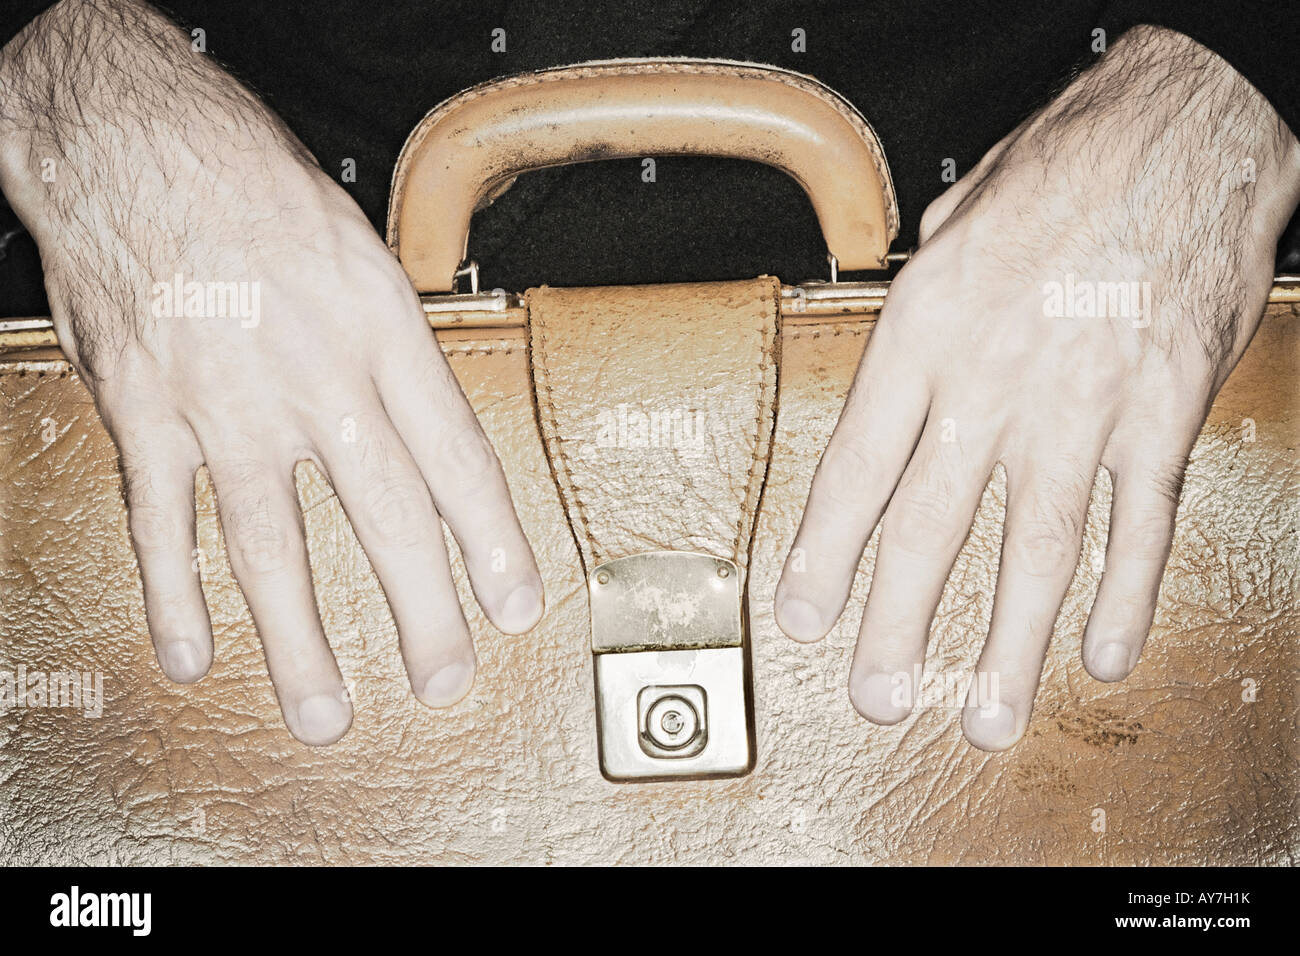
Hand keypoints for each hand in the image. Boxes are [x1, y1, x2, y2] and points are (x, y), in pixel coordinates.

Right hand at [0, 0, 543, 743]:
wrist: (127, 134)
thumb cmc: (248, 178)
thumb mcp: (358, 246)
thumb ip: (391, 342)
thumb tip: (419, 421)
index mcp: (379, 327)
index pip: (456, 455)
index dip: (493, 540)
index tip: (516, 603)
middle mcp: (312, 373)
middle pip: (384, 517)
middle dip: (422, 613)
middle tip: (445, 680)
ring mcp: (224, 401)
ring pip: (272, 546)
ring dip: (302, 641)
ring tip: (327, 712)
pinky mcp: (146, 410)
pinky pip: (162, 522)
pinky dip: (173, 596)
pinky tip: (192, 653)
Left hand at [775, 26, 1299, 749]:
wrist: (1191, 126)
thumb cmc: (1066, 165)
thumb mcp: (951, 221)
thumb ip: (917, 311)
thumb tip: (895, 373)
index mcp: (927, 328)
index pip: (857, 466)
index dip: (825, 553)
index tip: (805, 614)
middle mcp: (995, 378)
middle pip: (931, 529)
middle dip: (898, 626)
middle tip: (876, 698)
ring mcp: (1085, 404)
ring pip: (1035, 550)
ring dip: (1007, 646)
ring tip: (986, 718)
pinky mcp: (1163, 412)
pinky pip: (1141, 524)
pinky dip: (1124, 596)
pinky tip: (1101, 651)